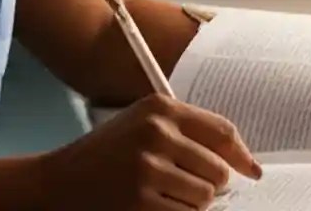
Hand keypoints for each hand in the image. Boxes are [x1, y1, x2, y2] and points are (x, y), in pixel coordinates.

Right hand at [39, 93, 262, 209]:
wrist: (57, 182)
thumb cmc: (106, 154)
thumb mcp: (142, 124)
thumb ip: (186, 132)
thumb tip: (239, 162)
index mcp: (161, 108)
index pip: (222, 131)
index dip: (243, 155)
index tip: (253, 171)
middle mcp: (156, 133)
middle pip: (218, 169)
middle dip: (213, 185)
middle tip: (193, 188)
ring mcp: (147, 168)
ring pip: (205, 197)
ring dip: (194, 204)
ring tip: (167, 196)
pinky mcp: (140, 201)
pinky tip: (157, 208)